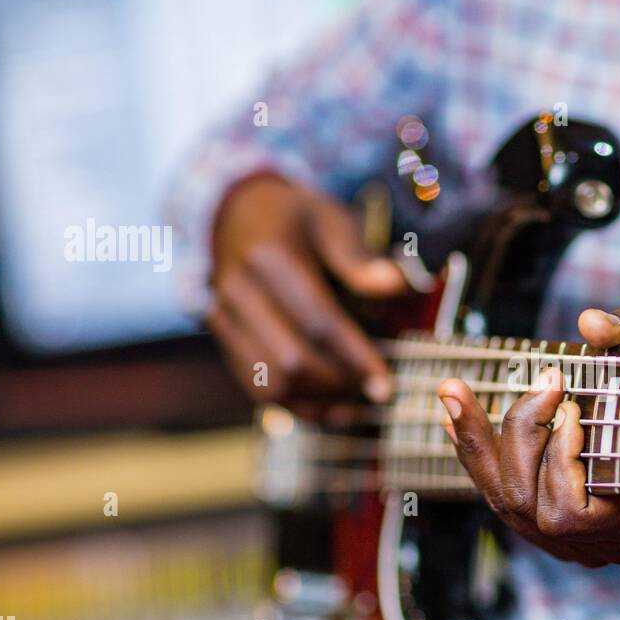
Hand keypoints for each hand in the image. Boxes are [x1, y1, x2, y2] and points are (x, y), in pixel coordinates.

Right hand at [206, 174, 408, 419]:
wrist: (237, 212)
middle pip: (291, 361)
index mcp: (269, 257)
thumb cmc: (295, 218)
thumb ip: (360, 258)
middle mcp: (238, 290)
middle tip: (372, 390)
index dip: (356, 358)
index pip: (318, 323)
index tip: (385, 385)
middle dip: (337, 384)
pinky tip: (326, 407)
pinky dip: (294, 404)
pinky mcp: (222, 337)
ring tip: (352, 403)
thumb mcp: (330, 220)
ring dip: (316, 401)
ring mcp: (223, 317)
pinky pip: (256, 386)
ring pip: (270, 383)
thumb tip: (397, 284)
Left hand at [438, 308, 619, 566]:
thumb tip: (590, 320)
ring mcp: (568, 544)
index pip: (565, 512)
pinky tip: (454, 418)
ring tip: (451, 390)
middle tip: (541, 381)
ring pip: (503, 502)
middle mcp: (593, 546)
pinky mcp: (547, 529)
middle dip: (519, 435)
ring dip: (477, 441)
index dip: (557, 459)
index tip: (572, 407)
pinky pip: (499, 495)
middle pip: (525, 504)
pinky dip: (477, 453)